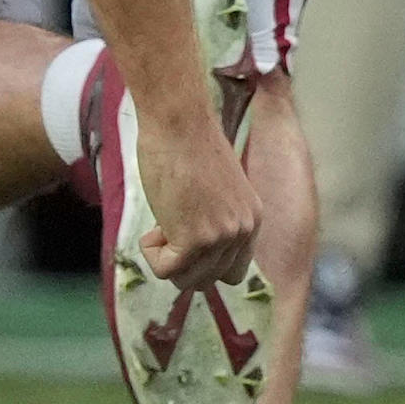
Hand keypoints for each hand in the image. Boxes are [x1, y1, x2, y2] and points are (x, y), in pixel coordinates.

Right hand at [134, 89, 261, 296]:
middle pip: (208, 281)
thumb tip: (196, 253)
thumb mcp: (217, 193)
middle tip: (169, 226)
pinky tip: (152, 228)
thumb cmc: (188, 146)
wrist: (178, 122)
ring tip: (162, 222)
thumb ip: (216, 221)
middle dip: (182, 262)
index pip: (233, 272)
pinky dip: (151, 254)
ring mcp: (221, 237)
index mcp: (253, 220)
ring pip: (186, 280)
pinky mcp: (195, 239)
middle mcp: (244, 231)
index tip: (185, 238)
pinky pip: (165, 271)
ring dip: (165, 258)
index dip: (203, 263)